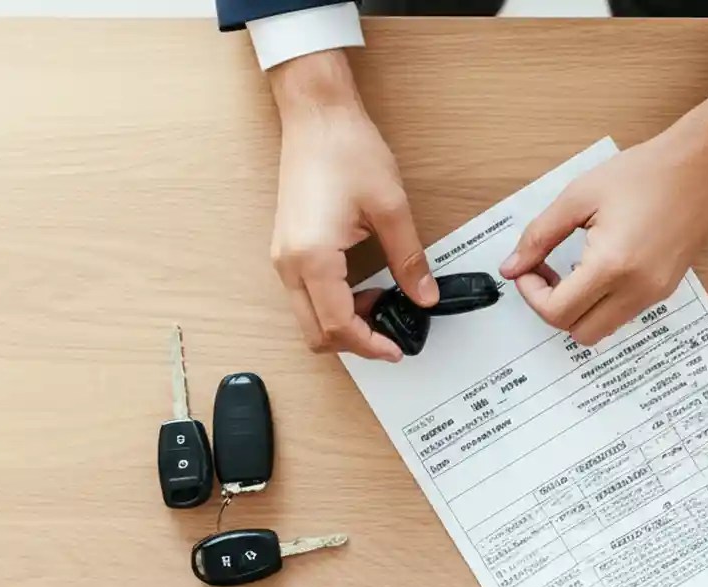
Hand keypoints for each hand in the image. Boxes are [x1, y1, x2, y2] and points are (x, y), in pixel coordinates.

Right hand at [267, 51, 437, 360]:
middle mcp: (290, 264)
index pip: (339, 326)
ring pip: (308, 317)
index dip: (370, 346)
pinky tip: (362, 288)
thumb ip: (409, 259)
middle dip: (354, 342)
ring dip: (342, 323)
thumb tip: (424, 295)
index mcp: (313, 258)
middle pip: (316, 333)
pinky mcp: (286, 249)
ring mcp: (283, 257)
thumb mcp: (391, 208)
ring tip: (382, 305)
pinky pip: (305, 296)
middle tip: (392, 334)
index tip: (396, 350)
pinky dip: (332, 305)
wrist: (316, 116)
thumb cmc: (345, 149)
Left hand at [500, 77, 707, 345]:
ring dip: (576, 310)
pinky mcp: (664, 290)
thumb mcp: (578, 197)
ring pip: (601, 329)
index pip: (558, 312)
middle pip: (578, 332)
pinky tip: (595, 269)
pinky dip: (599, 303)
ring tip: (570, 270)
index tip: (527, 269)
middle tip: (544, 273)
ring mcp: (655, 294)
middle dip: (552, 308)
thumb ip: (538, 236)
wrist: (701, 165)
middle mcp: (637, 289)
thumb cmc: (645, 172)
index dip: (531, 295)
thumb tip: (511, 266)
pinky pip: (621, 314)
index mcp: (613, 265)